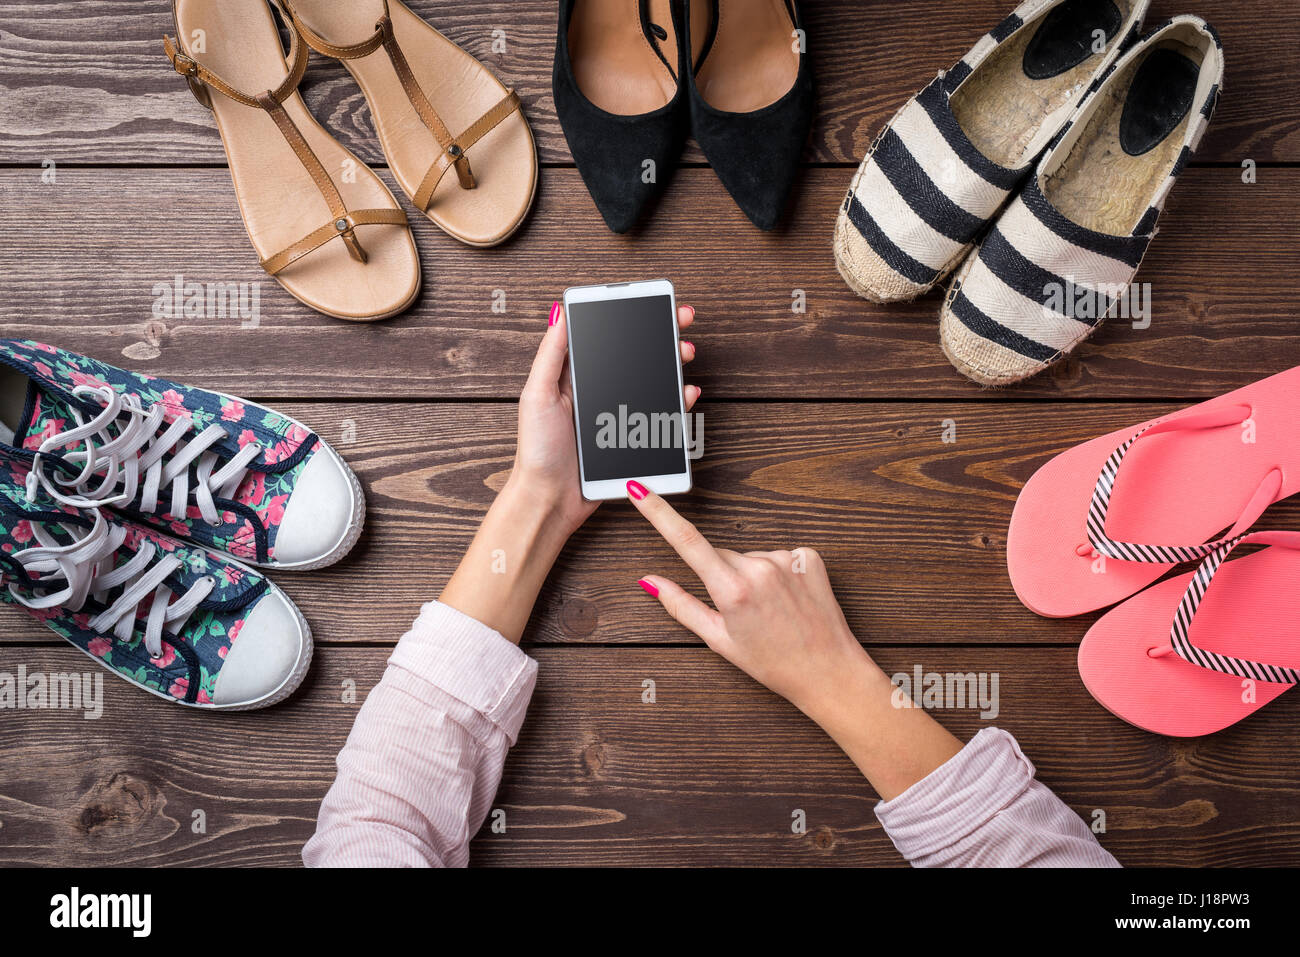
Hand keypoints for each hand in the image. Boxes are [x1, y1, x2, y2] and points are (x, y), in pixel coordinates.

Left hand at [512, 300, 701, 536]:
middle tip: (681, 321)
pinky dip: (677, 402)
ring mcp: (616, 414)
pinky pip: (659, 414)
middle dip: (661, 336)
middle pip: (635, 356)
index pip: (607, 338)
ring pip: (652, 382)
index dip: (629, 318)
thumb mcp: (537, 395)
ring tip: (685, 353)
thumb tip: (559, 312)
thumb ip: (551, 354)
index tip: (650, 304)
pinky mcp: (631, 438)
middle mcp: (597, 391)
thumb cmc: (537, 451)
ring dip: (672, 365)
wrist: (550, 499)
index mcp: (574, 376)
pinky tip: (686, 392)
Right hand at [627, 483, 866, 717]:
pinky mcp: (808, 557)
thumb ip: (681, 605)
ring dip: (752, 576)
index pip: (685, 540)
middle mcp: (759, 568)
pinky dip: (778, 574)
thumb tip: (650, 581)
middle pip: (721, 555)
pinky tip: (788, 599)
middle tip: (742, 611)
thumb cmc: (774, 662)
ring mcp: (786, 560)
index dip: (656, 511)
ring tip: (770, 609)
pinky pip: (779, 557)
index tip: (638, 489)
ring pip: (750, 557)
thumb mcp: (719, 639)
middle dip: (722, 576)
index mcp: (732, 590)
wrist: (828, 670)